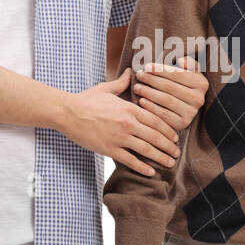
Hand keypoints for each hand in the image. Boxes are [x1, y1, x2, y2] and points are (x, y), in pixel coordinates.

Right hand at [63, 69, 180, 175]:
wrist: (67, 113)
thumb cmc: (86, 100)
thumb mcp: (106, 89)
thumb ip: (121, 82)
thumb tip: (130, 71)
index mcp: (130, 108)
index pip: (157, 120)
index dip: (169, 130)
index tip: (175, 137)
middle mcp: (128, 123)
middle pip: (156, 136)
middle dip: (169, 146)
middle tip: (176, 152)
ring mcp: (119, 137)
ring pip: (147, 150)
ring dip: (161, 157)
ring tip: (170, 163)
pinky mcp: (109, 149)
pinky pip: (130, 160)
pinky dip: (142, 168)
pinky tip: (151, 172)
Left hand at [132, 57, 207, 130]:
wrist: (182, 108)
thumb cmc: (181, 84)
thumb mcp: (188, 72)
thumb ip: (187, 63)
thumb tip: (181, 61)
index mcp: (201, 83)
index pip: (177, 74)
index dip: (160, 69)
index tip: (146, 66)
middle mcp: (198, 98)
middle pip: (170, 86)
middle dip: (152, 80)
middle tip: (139, 75)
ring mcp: (191, 112)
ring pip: (166, 100)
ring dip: (149, 92)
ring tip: (137, 87)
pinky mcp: (182, 123)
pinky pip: (163, 114)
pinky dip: (151, 107)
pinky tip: (141, 101)